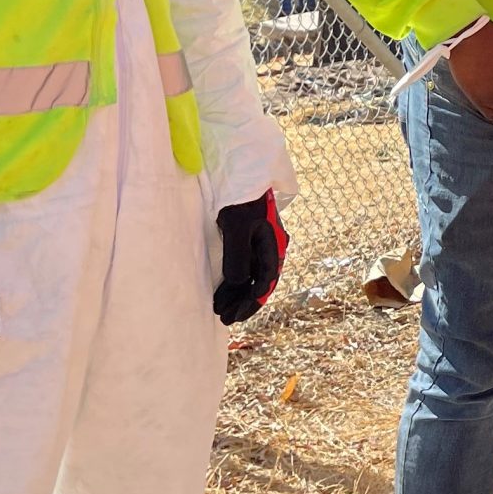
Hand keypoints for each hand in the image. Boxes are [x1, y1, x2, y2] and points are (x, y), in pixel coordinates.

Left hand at [214, 192, 287, 324]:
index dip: (251, 302)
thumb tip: (239, 283)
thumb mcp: (238, 227)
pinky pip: (244, 267)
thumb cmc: (240, 199)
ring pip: (250, 276)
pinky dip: (233, 281)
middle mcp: (270, 248)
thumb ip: (238, 257)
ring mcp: (259, 244)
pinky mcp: (248, 240)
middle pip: (259, 282)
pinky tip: (223, 291)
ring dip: (236, 293)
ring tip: (219, 309)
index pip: (265, 282)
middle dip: (242, 302)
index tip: (235, 316)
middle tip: (224, 319)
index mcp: (273, 246)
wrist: (240, 174)